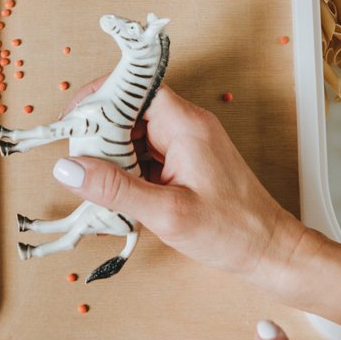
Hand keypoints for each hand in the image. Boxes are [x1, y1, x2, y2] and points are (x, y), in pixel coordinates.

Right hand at [48, 86, 308, 284]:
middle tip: (81, 166)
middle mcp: (187, 126)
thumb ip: (115, 188)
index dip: (99, 99)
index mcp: (186, 125)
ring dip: (112, 156)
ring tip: (100, 187)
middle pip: (129, 110)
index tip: (73, 122)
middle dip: (99, 135)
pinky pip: (146, 154)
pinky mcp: (186, 162)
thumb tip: (70, 168)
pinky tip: (121, 197)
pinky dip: (128, 171)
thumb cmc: (233, 232)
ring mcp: (187, 143)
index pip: (134, 88)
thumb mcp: (166, 212)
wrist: (270, 251)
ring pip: (134, 134)